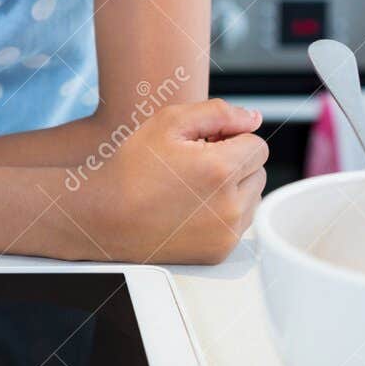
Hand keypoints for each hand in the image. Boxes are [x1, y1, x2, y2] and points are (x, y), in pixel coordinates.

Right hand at [78, 99, 267, 264]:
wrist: (106, 216)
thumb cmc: (133, 168)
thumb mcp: (169, 122)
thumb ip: (218, 113)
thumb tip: (254, 118)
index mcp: (220, 169)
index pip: (258, 145)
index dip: (231, 139)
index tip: (204, 145)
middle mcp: (229, 205)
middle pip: (258, 172)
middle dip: (235, 163)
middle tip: (197, 165)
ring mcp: (226, 233)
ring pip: (252, 198)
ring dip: (233, 188)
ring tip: (194, 186)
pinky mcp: (220, 252)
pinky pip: (239, 223)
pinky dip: (224, 213)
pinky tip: (193, 207)